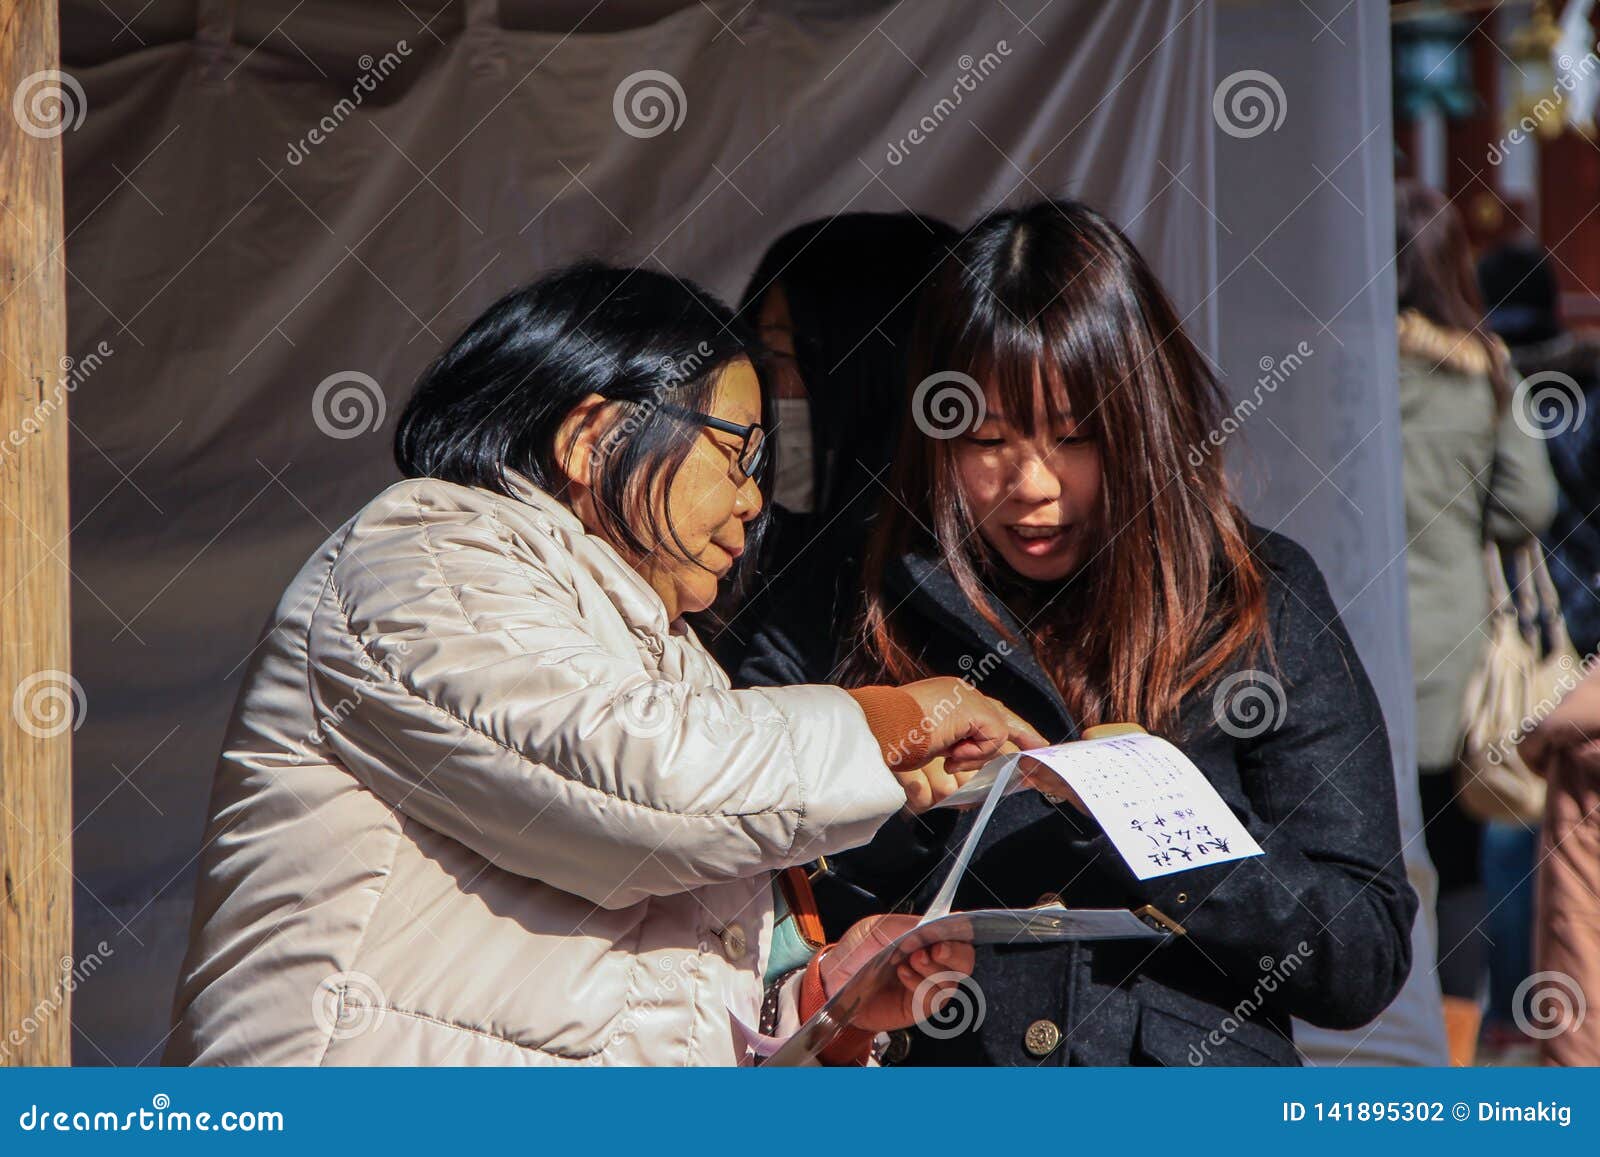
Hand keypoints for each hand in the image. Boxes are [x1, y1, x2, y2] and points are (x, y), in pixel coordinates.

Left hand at [820, 913, 975, 1034]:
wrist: (836, 980)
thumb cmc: (858, 951)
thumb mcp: (878, 928)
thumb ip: (906, 925)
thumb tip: (932, 925)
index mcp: (927, 939)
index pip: (958, 936)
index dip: (959, 936)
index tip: (946, 935)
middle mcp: (934, 962)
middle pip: (964, 960)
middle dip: (953, 954)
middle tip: (933, 951)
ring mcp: (928, 986)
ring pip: (951, 981)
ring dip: (932, 970)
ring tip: (908, 962)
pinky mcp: (919, 1007)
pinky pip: (933, 998)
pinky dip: (920, 985)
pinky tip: (902, 976)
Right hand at [899, 677, 1047, 771]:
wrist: (876, 731)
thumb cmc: (890, 742)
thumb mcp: (927, 746)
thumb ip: (950, 749)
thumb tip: (969, 770)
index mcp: (946, 697)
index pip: (986, 712)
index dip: (1008, 728)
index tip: (1030, 742)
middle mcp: (959, 692)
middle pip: (1000, 715)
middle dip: (1022, 735)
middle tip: (1042, 747)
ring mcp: (966, 697)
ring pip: (996, 732)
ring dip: (977, 757)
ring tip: (950, 760)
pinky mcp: (973, 707)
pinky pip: (993, 738)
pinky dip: (975, 754)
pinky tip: (951, 755)